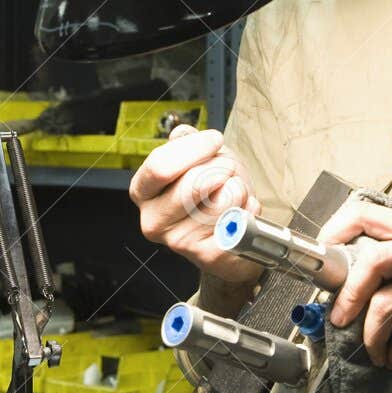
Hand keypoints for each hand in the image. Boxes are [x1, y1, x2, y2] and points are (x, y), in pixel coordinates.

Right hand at [130, 124, 264, 285]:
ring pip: (224, 198)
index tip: (215, 141)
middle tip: (228, 171)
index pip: (161, 166)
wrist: (232, 232)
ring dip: (239, 188)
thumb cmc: (212, 191)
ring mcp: (180, 242)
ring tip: (233, 195)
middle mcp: (153, 221)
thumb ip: (186, 142)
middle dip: (223, 167)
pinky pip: (240, 219)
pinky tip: (241, 215)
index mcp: (142, 191)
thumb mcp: (197, 157)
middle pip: (195, 182)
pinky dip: (249, 209)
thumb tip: (182, 134)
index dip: (196, 148)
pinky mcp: (208, 257)